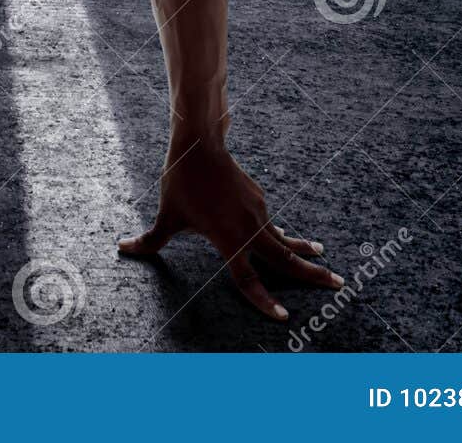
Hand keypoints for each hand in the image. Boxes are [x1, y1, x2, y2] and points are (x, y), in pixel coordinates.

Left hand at [118, 140, 340, 319]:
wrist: (200, 143)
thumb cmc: (181, 181)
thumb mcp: (166, 214)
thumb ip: (150, 239)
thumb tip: (122, 249)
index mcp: (227, 239)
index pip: (249, 279)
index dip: (264, 301)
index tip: (284, 317)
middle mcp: (248, 229)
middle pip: (285, 260)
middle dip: (313, 275)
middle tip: (339, 285)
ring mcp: (257, 212)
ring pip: (285, 241)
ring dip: (304, 252)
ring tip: (324, 260)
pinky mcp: (259, 200)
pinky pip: (272, 225)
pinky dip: (284, 236)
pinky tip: (290, 240)